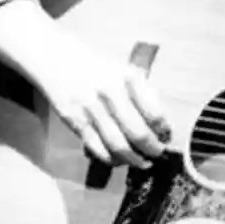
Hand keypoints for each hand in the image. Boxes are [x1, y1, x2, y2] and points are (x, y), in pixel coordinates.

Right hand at [35, 45, 168, 167]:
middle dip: (152, 149)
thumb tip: (162, 128)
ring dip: (134, 159)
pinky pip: (98, 148)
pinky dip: (112, 159)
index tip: (166, 136)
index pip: (154, 112)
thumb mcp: (125, 72)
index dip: (164, 130)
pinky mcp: (76, 121)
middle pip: (138, 133)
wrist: (58, 60)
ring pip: (118, 145)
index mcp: (127, 78)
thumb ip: (145, 95)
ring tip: (143, 163)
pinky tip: (120, 160)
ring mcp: (91, 108)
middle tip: (158, 153)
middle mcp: (110, 93)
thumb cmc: (100, 70)